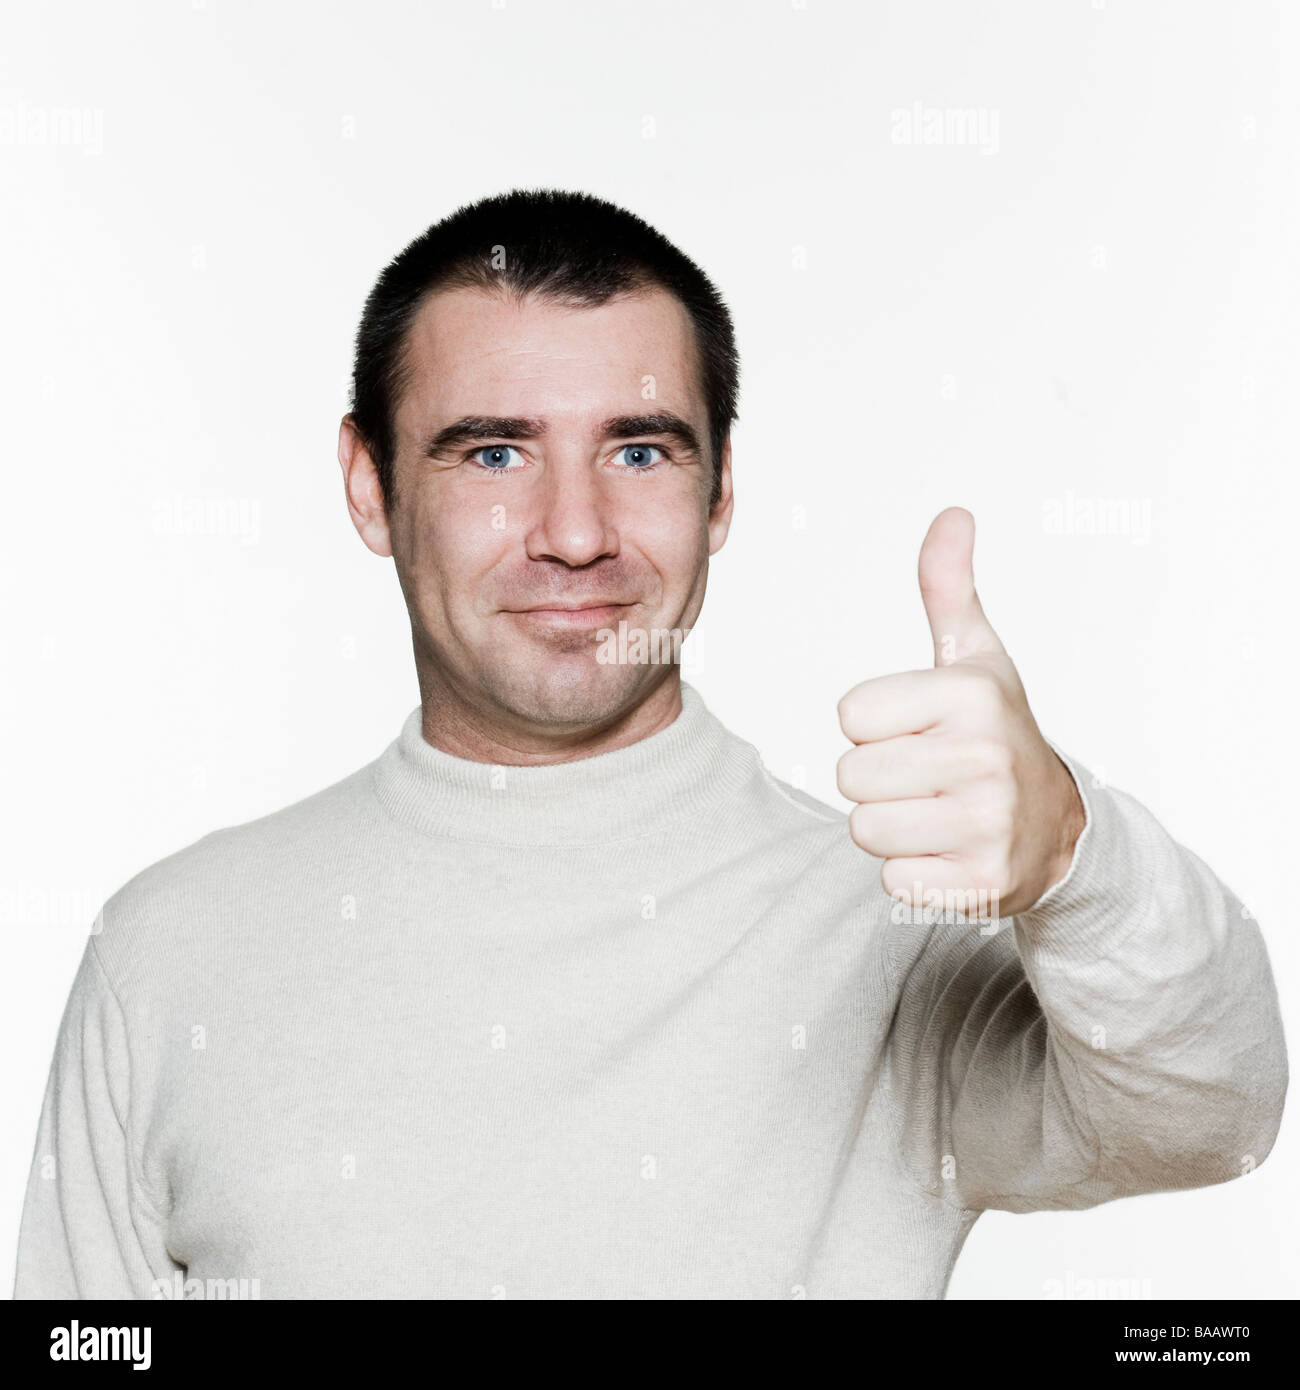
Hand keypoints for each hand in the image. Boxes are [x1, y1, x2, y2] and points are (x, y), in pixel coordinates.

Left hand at [836, 507, 1085, 919]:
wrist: (1061, 829)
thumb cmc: (1000, 735)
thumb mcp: (978, 657)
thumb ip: (948, 588)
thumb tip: (952, 514)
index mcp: (970, 696)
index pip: (850, 716)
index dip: (875, 725)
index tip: (919, 729)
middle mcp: (983, 758)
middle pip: (850, 777)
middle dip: (877, 779)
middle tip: (926, 776)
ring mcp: (986, 825)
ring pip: (865, 830)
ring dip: (891, 827)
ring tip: (935, 812)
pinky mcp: (980, 884)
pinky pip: (892, 881)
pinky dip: (912, 873)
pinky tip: (948, 852)